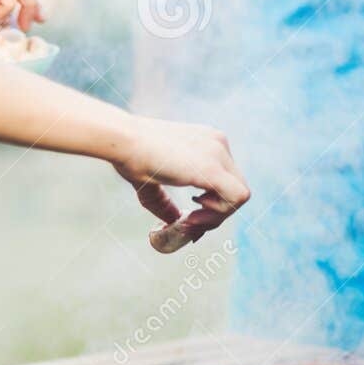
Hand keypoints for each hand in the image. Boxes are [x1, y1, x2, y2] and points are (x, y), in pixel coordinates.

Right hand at [113, 117, 249, 247]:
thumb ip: (165, 201)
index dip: (212, 204)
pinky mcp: (212, 169)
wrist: (123, 140)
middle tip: (189, 224)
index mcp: (207, 142)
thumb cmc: (130, 156)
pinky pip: (236, 198)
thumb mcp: (152, 181)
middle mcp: (218, 144)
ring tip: (189, 221)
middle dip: (215, 213)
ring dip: (216, 216)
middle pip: (235, 188)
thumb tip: (173, 222)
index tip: (189, 216)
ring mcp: (218, 153)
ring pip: (239, 195)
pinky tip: (194, 214)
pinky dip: (218, 213)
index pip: (225, 180)